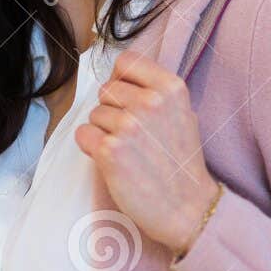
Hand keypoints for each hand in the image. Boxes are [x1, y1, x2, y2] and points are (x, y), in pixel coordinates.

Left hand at [73, 50, 220, 254]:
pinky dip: (91, 147)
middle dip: (112, 109)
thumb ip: (155, 92)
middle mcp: (150, 102)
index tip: (128, 100)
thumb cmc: (182, 163)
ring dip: (103, 131)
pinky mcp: (109, 151)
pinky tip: (113, 161)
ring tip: (128, 152)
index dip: (122, 80)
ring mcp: (129, 126)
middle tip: (131, 135)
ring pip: (94, 114)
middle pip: (106, 89)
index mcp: (171, 88)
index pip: (126, 62)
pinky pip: (83, 134)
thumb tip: (120, 78)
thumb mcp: (183, 114)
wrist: (188, 208)